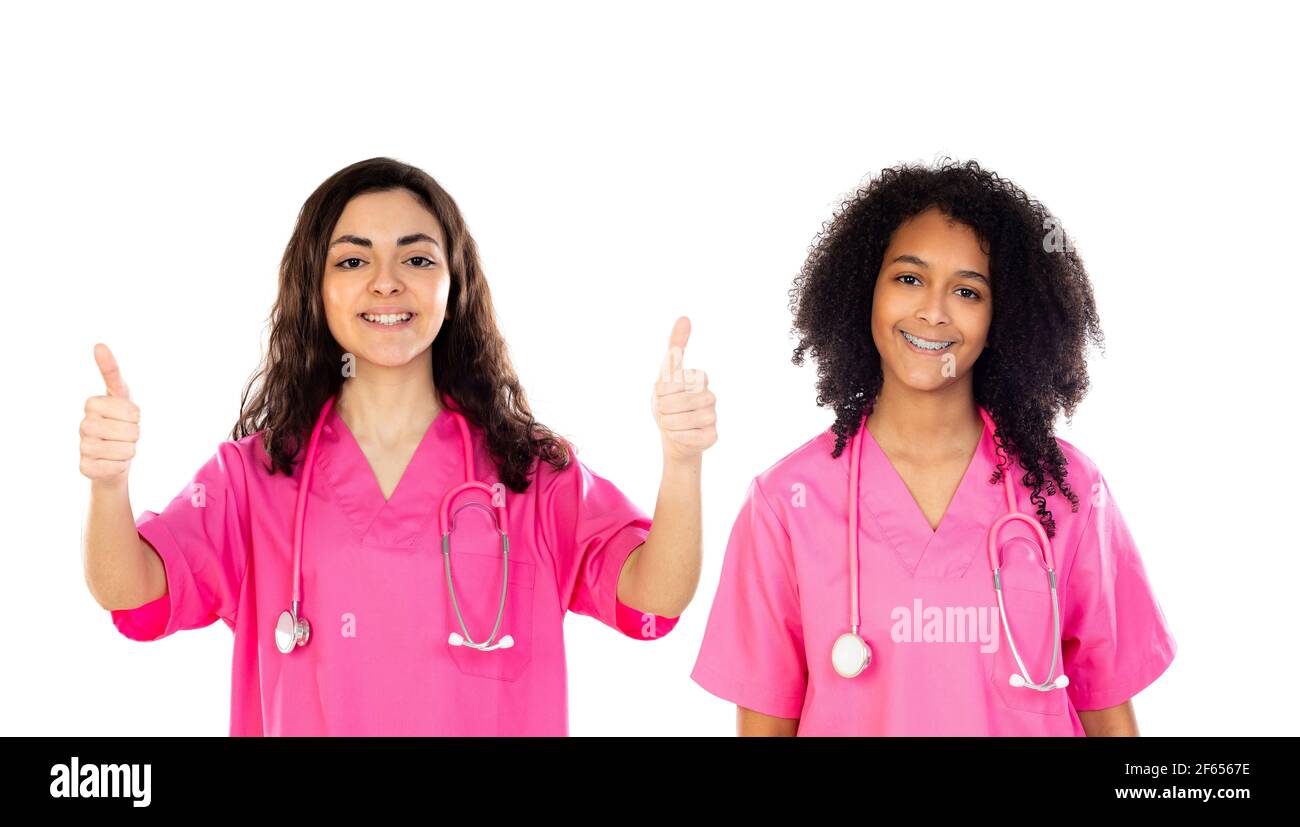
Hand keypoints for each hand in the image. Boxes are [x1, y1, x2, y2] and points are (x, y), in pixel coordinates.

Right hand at [80, 343, 140, 482]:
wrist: (114, 458)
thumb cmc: (120, 423)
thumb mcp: (122, 396)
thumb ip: (112, 372)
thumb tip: (98, 344)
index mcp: (93, 404)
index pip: (132, 410)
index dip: (136, 416)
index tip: (129, 416)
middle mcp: (84, 423)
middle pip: (131, 431)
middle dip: (136, 434)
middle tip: (125, 435)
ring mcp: (82, 445)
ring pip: (126, 449)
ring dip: (130, 450)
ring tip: (120, 447)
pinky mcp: (84, 467)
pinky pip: (116, 466)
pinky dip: (120, 465)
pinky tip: (111, 462)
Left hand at [651, 316, 716, 461]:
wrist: (672, 436)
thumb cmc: (668, 402)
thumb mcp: (666, 373)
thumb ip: (676, 346)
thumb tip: (685, 317)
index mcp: (700, 378)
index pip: (673, 381)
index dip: (661, 390)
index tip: (663, 394)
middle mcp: (710, 396)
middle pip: (675, 401)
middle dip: (662, 408)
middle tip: (666, 412)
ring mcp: (713, 417)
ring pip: (681, 420)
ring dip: (668, 423)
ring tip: (671, 423)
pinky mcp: (712, 436)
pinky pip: (688, 436)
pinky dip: (677, 436)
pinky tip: (680, 435)